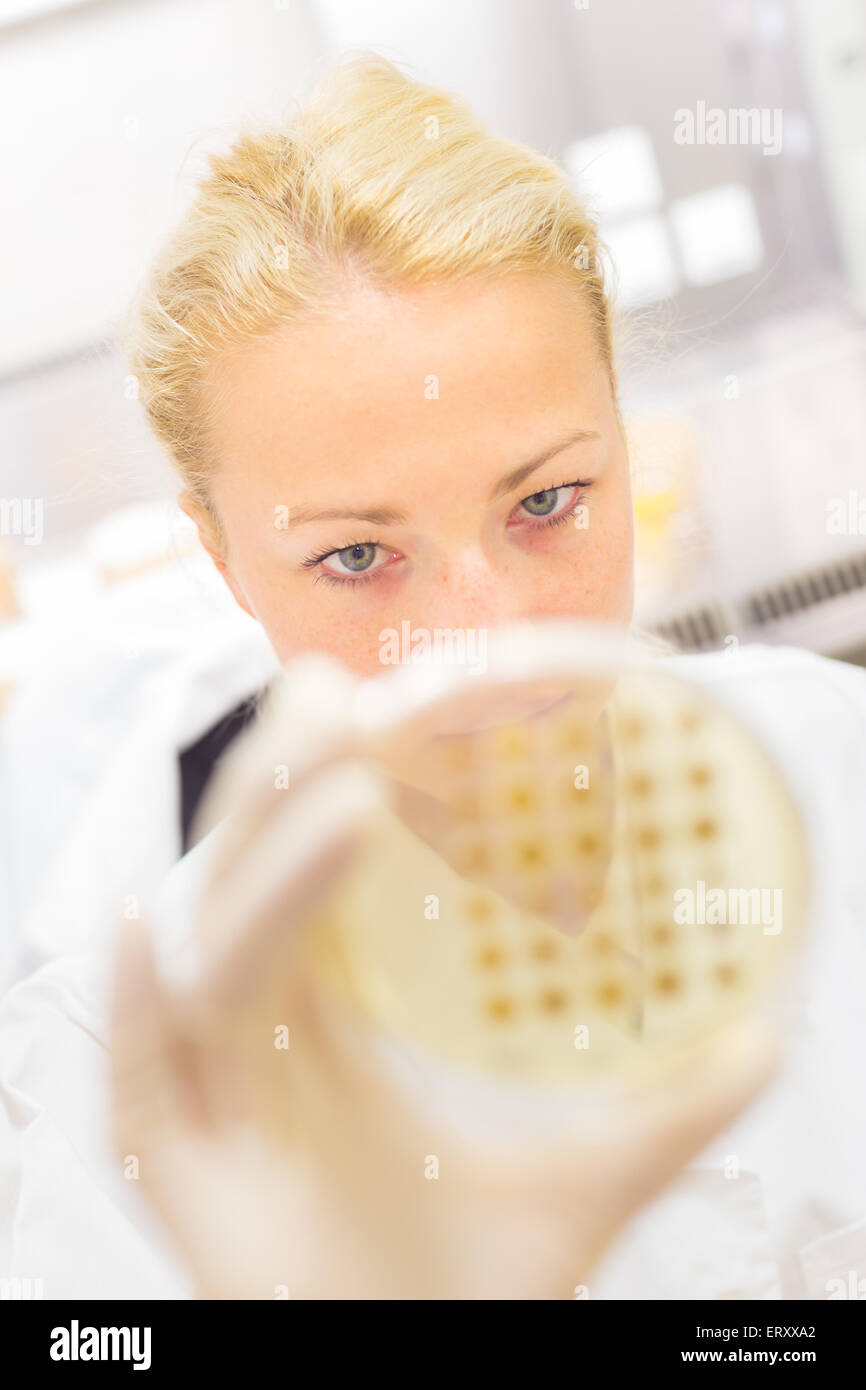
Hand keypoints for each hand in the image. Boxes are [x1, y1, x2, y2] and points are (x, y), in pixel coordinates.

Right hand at [110, 664, 780, 1300]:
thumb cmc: (462, 1288)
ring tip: (343, 800)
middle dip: (286, 782)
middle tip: (342, 698)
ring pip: (212, 952)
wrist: (408, 1389)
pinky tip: (153, 928)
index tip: (387, 698)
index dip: (339, 778)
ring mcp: (217, 1091)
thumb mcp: (577, 1179)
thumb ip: (668, 1110)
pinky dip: (138, 999)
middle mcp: (270, 1030)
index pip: (319, 866)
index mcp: (339, 1010)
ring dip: (266, 873)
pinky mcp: (174, 1163)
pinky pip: (138, 1072)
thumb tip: (763, 1037)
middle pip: (251, 875)